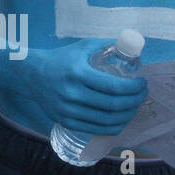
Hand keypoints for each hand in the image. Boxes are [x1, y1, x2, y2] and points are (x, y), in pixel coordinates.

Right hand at [26, 38, 146, 134]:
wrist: (32, 75)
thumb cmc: (61, 59)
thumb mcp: (82, 47)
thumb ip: (107, 46)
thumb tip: (133, 46)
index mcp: (77, 73)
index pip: (114, 87)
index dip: (133, 88)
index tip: (142, 83)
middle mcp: (71, 94)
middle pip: (113, 105)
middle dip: (135, 101)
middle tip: (143, 94)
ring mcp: (68, 110)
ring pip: (107, 120)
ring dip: (128, 115)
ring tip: (135, 106)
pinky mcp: (66, 121)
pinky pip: (97, 129)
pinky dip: (114, 126)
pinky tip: (122, 118)